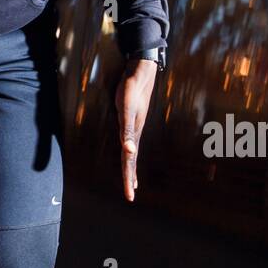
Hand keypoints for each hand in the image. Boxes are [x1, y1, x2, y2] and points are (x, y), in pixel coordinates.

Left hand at [115, 58, 157, 202]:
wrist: (140, 71)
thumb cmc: (131, 88)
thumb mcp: (126, 108)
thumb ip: (126, 129)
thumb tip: (128, 150)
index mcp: (132, 135)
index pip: (128, 162)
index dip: (128, 179)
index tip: (130, 196)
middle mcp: (134, 133)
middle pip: (130, 161)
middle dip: (130, 179)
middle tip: (130, 197)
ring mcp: (134, 126)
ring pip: (131, 153)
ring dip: (130, 168)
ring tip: (132, 182)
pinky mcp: (131, 119)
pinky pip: (129, 141)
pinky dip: (129, 152)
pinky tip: (130, 152)